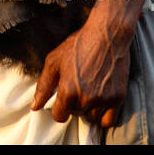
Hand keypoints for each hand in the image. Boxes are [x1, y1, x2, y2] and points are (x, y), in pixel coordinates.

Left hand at [30, 11, 132, 129]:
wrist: (107, 34)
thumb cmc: (79, 44)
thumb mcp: (54, 61)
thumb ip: (43, 86)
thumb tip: (35, 107)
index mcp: (68, 90)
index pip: (59, 116)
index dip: (59, 109)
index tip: (63, 100)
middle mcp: (86, 98)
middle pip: (76, 114)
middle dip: (74, 105)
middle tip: (78, 87)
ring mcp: (103, 99)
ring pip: (92, 117)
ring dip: (89, 109)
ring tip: (89, 91)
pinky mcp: (118, 98)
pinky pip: (109, 121)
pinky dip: (104, 115)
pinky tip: (100, 102)